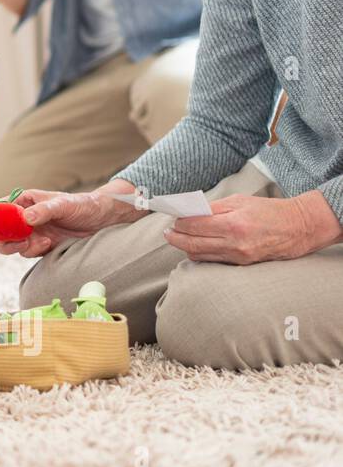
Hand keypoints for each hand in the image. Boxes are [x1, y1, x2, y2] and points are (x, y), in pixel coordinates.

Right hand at [0, 180, 143, 257]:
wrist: (103, 220)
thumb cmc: (83, 205)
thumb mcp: (64, 204)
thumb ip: (44, 210)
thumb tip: (25, 219)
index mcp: (22, 201)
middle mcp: (21, 217)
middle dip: (1, 241)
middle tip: (18, 243)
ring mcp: (29, 232)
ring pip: (9, 245)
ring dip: (21, 248)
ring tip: (43, 242)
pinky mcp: (39, 245)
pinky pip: (26, 253)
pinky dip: (34, 252)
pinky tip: (50, 244)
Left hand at [164, 192, 342, 264]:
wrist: (299, 228)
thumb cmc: (268, 211)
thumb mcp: (239, 201)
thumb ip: (212, 208)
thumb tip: (188, 213)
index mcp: (233, 224)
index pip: (194, 226)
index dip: (179, 222)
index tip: (172, 217)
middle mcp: (234, 244)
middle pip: (191, 243)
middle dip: (175, 237)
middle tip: (167, 232)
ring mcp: (238, 257)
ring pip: (199, 255)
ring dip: (185, 246)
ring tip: (177, 238)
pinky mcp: (241, 264)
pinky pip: (212, 261)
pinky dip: (200, 253)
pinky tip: (194, 245)